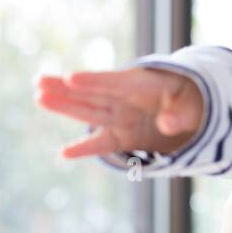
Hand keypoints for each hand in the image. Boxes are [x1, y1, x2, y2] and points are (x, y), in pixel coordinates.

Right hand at [33, 67, 203, 158]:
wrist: (187, 107)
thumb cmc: (189, 98)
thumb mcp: (192, 104)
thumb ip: (180, 114)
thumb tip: (167, 124)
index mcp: (142, 84)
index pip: (115, 82)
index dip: (95, 80)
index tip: (72, 78)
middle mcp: (124, 100)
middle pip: (92, 93)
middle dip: (66, 89)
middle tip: (39, 82)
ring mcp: (119, 116)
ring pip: (88, 111)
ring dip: (64, 106)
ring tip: (39, 97)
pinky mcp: (120, 135)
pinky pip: (101, 143)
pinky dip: (86, 149)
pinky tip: (65, 154)